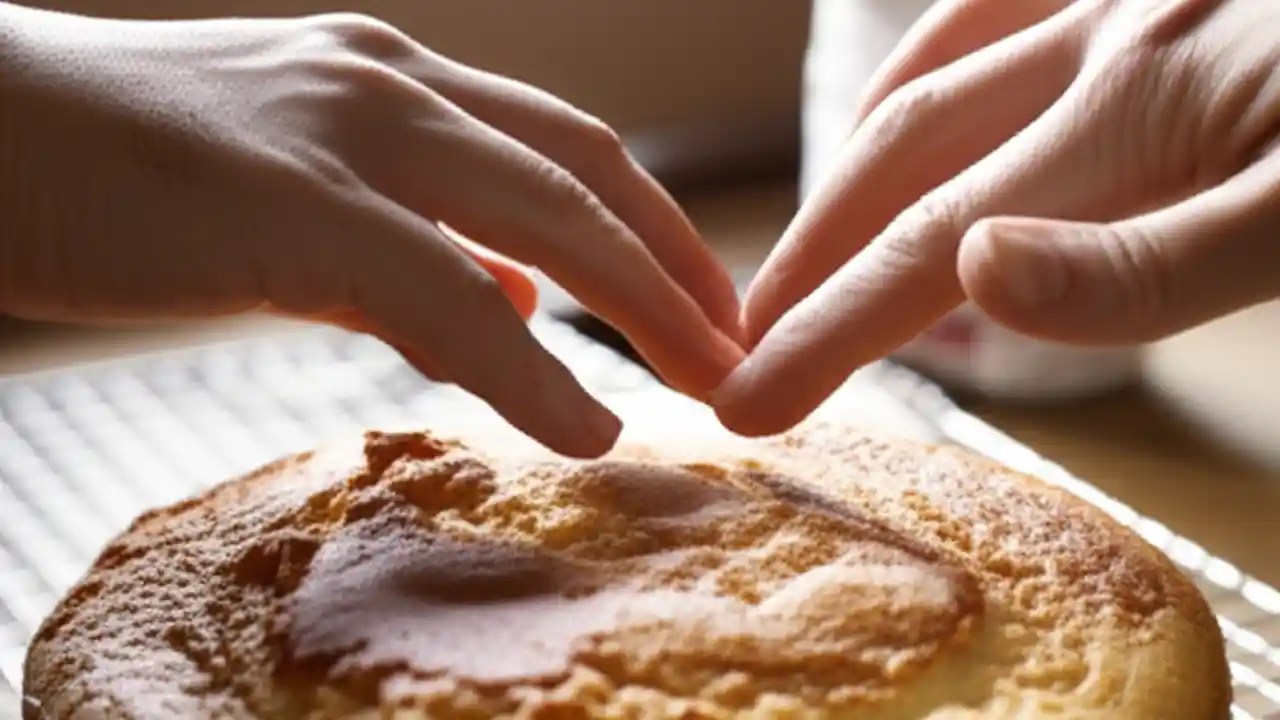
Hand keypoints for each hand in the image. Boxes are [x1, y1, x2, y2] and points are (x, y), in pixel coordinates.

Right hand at [0, 5, 742, 457]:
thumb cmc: (130, 170)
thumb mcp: (298, 192)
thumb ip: (410, 247)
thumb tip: (505, 303)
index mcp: (395, 80)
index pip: (566, 143)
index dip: (652, 220)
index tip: (705, 293)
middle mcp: (391, 85)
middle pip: (586, 171)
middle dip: (678, 262)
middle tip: (744, 340)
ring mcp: (347, 134)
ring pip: (545, 215)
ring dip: (644, 301)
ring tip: (710, 376)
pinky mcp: (297, 205)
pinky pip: (448, 294)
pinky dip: (532, 368)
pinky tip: (588, 423)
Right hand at [715, 0, 1279, 434]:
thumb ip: (1144, 259)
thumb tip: (974, 278)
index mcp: (1133, 114)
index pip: (926, 249)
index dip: (824, 330)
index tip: (747, 401)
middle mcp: (1098, 43)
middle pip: (900, 165)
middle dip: (806, 263)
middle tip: (737, 341)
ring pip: (930, 83)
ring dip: (845, 174)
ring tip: (798, 252)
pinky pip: (991, 12)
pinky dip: (927, 73)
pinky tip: (911, 111)